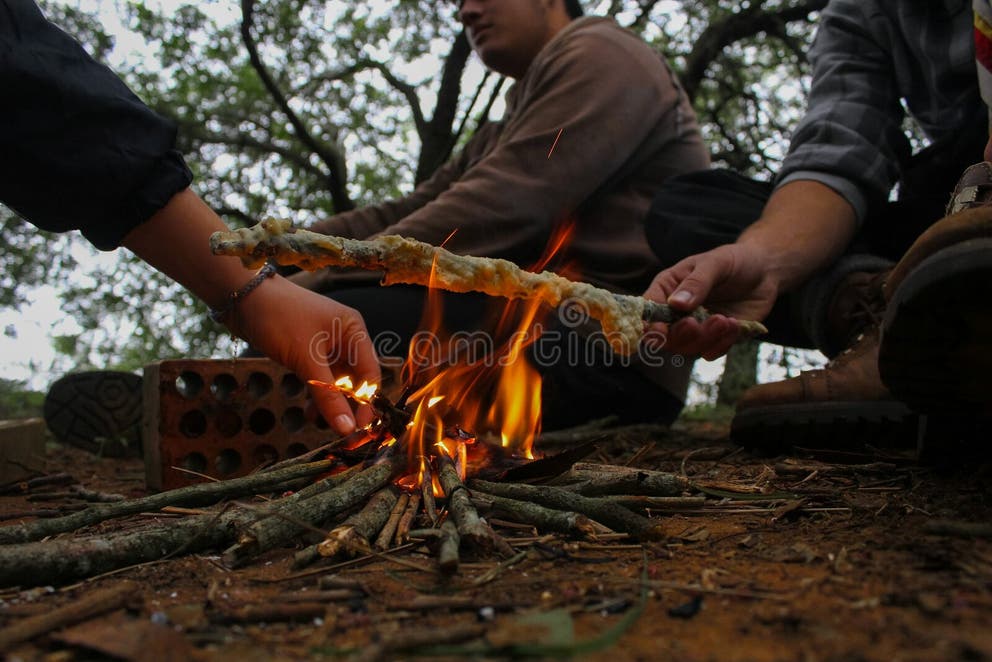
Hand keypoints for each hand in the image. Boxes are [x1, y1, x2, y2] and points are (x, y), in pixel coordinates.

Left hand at [230, 275, 380, 433]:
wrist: (242, 298)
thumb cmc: (280, 319)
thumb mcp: (306, 360)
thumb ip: (328, 396)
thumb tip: (347, 429)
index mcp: (354, 331)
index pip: (370, 373)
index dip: (367, 402)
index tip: (359, 429)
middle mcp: (345, 337)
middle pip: (355, 379)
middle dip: (349, 405)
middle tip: (342, 432)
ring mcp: (326, 343)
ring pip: (337, 381)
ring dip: (331, 402)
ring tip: (322, 424)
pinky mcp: (308, 350)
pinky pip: (320, 377)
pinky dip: (317, 393)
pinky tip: (310, 411)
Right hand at [643, 243, 778, 359]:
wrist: (765, 270)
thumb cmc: (734, 260)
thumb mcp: (715, 263)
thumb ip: (696, 283)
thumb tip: (675, 304)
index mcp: (667, 290)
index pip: (648, 313)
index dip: (650, 326)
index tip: (662, 331)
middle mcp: (677, 313)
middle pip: (666, 338)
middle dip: (680, 335)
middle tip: (697, 323)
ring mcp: (697, 329)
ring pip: (688, 349)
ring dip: (705, 339)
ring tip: (724, 319)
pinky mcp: (717, 339)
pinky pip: (712, 352)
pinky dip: (722, 343)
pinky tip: (735, 325)